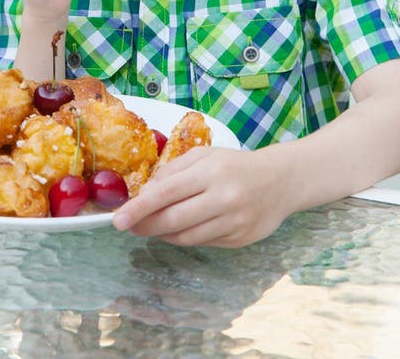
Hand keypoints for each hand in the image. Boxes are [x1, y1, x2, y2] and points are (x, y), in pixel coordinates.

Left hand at [113, 145, 291, 247]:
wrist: (281, 180)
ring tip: (151, 226)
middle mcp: (222, 198)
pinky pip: (202, 243)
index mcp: (211, 172)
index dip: (138, 209)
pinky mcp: (240, 239)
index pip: (165, 193)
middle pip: (173, 220)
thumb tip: (145, 193)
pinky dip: (184, 238)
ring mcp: (233, 222)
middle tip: (129, 226)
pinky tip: (178, 229)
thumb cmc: (236, 164)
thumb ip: (173, 171)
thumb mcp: (205, 155)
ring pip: (186, 237)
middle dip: (145, 226)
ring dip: (162, 234)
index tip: (118, 220)